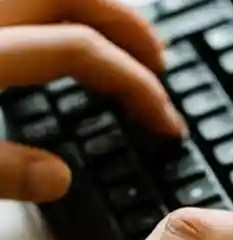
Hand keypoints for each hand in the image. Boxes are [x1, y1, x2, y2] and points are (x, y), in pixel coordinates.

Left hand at [0, 0, 183, 201]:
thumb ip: (3, 171)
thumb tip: (57, 179)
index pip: (83, 49)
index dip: (136, 84)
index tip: (165, 123)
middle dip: (129, 26)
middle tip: (159, 64)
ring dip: (97, 15)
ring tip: (122, 46)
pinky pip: (24, 11)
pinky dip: (56, 22)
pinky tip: (61, 50)